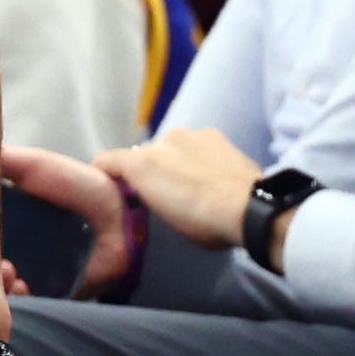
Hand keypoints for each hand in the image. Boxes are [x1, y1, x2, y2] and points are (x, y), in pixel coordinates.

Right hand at [3, 143, 135, 295]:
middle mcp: (14, 243)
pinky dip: (17, 297)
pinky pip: (25, 301)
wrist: (119, 216)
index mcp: (7, 215)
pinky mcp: (47, 291)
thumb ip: (1, 161)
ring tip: (6, 272)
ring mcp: (30, 269)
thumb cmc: (78, 186)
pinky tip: (19, 286)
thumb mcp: (35, 165)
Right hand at [97, 127, 260, 254]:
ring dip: (173, 160)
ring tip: (191, 181)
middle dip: (146, 170)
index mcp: (141, 163)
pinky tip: (211, 172)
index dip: (103, 175)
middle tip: (161, 193)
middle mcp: (160, 140)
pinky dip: (196, 155)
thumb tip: (141, 189)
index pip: (105, 160)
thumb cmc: (201, 222)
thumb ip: (145, 195)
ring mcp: (190, 133)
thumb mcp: (163, 217)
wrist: (251, 208)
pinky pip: (195, 143)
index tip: (108, 189)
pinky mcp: (215, 133)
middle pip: (141, 154)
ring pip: (170, 147)